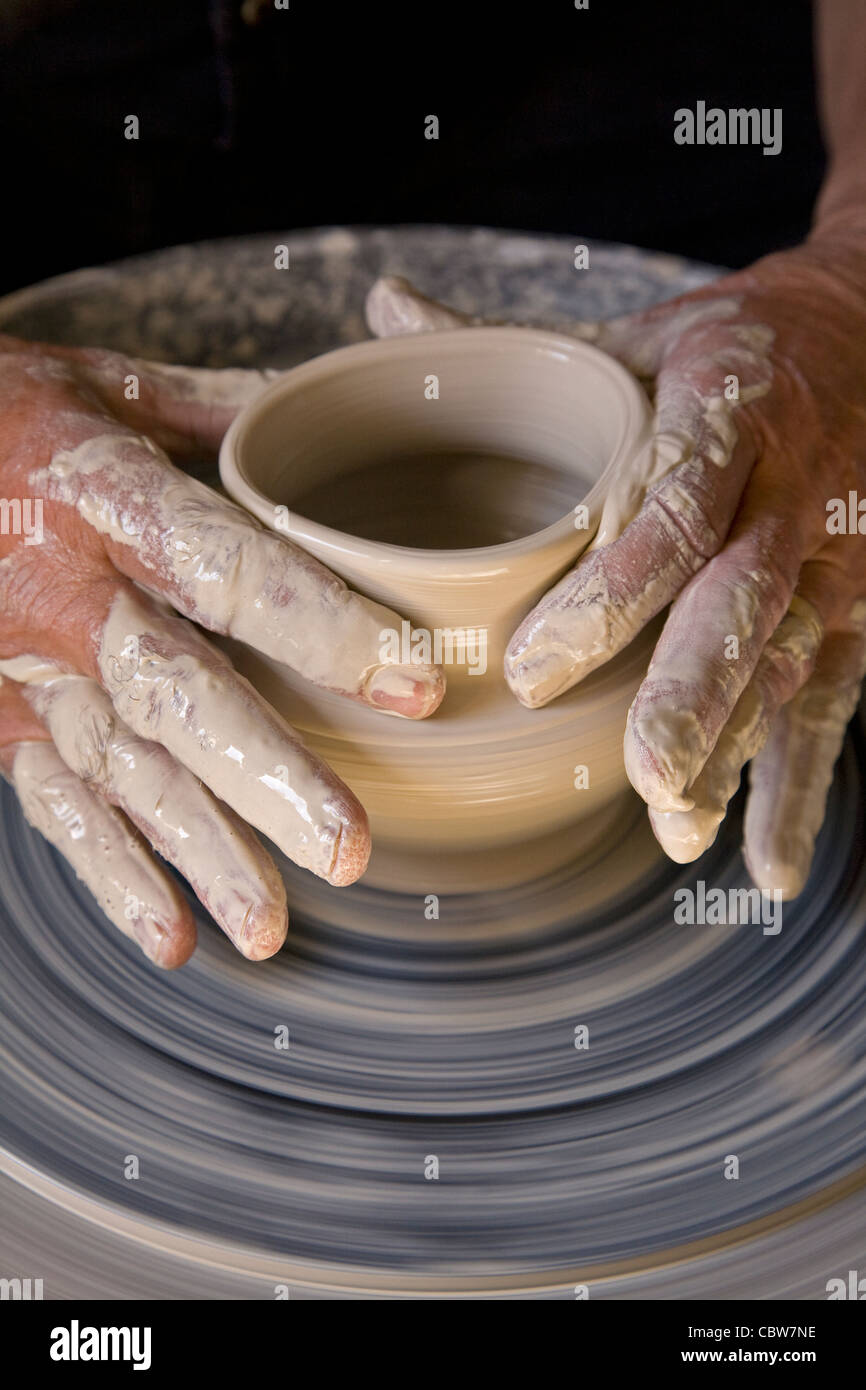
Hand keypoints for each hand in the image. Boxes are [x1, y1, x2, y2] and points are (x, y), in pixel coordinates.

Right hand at [0, 335, 443, 964]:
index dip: (325, 630)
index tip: (415, 683)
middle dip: (265, 777)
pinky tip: (171, 940)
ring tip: (269, 930)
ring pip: (120, 772)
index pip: (230, 572)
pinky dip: (111, 876)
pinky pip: (55, 805)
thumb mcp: (100, 384)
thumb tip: (327, 413)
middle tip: (347, 849)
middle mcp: (68, 597)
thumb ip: (214, 410)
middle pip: (178, 696)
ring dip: (197, 853)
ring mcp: (24, 669)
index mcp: (104, 497)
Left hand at [365, 253, 865, 898]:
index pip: (675, 508)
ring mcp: (832, 561)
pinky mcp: (854, 615)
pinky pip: (832, 707)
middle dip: (690, 693)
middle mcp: (790, 492)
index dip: (612, 594)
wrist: (860, 338)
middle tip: (638, 775)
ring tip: (677, 829)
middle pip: (742, 603)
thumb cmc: (720, 348)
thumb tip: (383, 311)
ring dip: (735, 752)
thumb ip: (509, 342)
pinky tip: (769, 870)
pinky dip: (799, 789)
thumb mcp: (628, 332)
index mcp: (728, 409)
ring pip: (787, 665)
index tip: (533, 668)